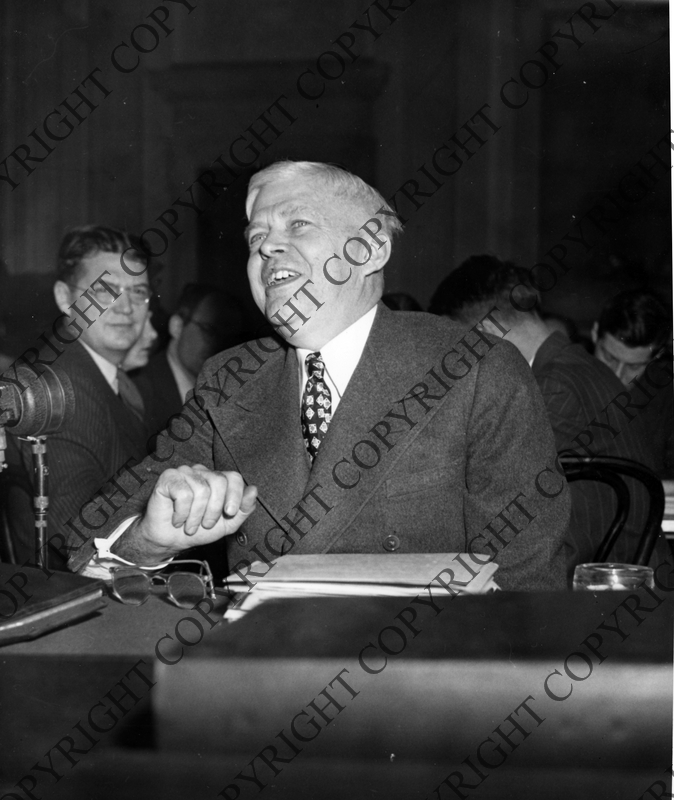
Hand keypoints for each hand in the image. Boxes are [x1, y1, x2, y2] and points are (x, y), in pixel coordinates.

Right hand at [115, 465, 256, 563]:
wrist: (171, 540)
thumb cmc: (199, 529)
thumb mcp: (228, 524)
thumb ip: (243, 508)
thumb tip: (253, 489)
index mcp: (217, 480)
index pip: (233, 477)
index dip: (235, 495)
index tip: (229, 512)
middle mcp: (202, 472)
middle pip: (219, 482)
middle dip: (214, 510)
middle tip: (205, 524)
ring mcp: (184, 472)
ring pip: (201, 489)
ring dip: (196, 515)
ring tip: (190, 525)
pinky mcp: (168, 478)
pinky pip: (183, 493)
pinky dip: (181, 513)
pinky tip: (177, 519)